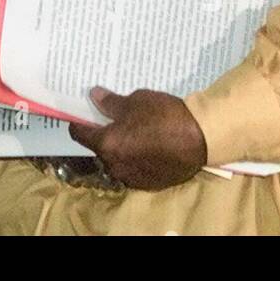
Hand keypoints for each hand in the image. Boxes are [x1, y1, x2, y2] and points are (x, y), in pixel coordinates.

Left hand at [67, 86, 207, 190]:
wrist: (201, 137)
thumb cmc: (164, 115)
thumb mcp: (134, 101)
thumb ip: (110, 103)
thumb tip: (94, 96)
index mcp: (107, 144)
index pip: (79, 134)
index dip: (78, 122)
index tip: (81, 113)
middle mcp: (115, 166)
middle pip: (99, 148)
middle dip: (102, 134)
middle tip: (112, 119)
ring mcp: (132, 177)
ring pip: (116, 161)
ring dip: (119, 148)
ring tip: (132, 132)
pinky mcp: (150, 184)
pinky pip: (133, 169)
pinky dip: (134, 159)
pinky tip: (146, 146)